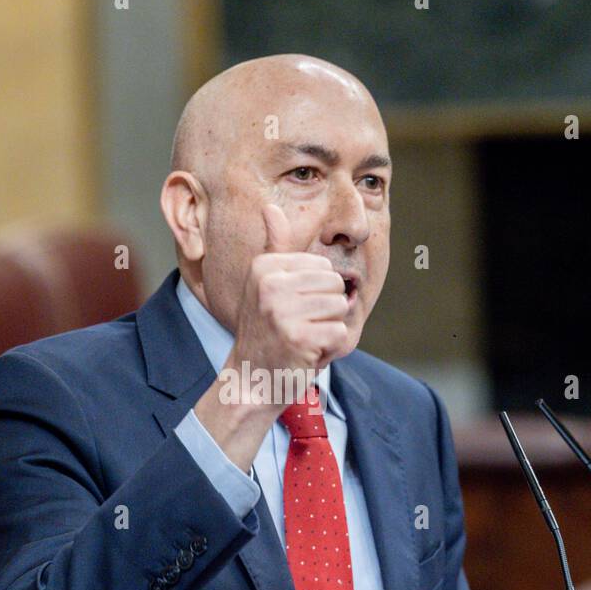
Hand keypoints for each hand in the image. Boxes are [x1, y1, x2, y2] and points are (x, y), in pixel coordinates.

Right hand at [226, 203, 349, 403]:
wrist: (250, 380)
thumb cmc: (264, 333)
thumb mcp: (265, 284)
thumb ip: (275, 247)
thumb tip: (270, 208)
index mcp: (264, 266)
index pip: (322, 266)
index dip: (316, 293)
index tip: (290, 310)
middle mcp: (270, 284)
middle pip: (335, 284)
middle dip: (325, 311)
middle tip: (297, 328)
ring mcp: (283, 311)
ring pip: (340, 308)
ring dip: (328, 330)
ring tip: (303, 340)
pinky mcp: (299, 337)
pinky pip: (339, 333)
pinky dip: (329, 349)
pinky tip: (306, 354)